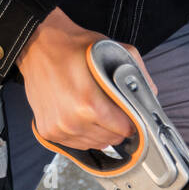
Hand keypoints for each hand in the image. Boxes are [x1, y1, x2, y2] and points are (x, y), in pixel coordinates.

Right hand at [17, 6, 156, 150]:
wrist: (38, 46)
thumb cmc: (74, 48)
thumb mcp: (114, 50)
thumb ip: (138, 73)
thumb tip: (150, 95)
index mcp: (89, 104)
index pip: (124, 129)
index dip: (131, 122)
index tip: (130, 115)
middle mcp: (72, 121)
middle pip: (111, 139)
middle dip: (116, 127)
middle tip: (112, 109)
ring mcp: (58, 129)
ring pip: (95, 144)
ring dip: (100, 132)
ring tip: (95, 110)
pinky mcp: (48, 132)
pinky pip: (76, 144)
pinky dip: (83, 134)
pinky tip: (81, 116)